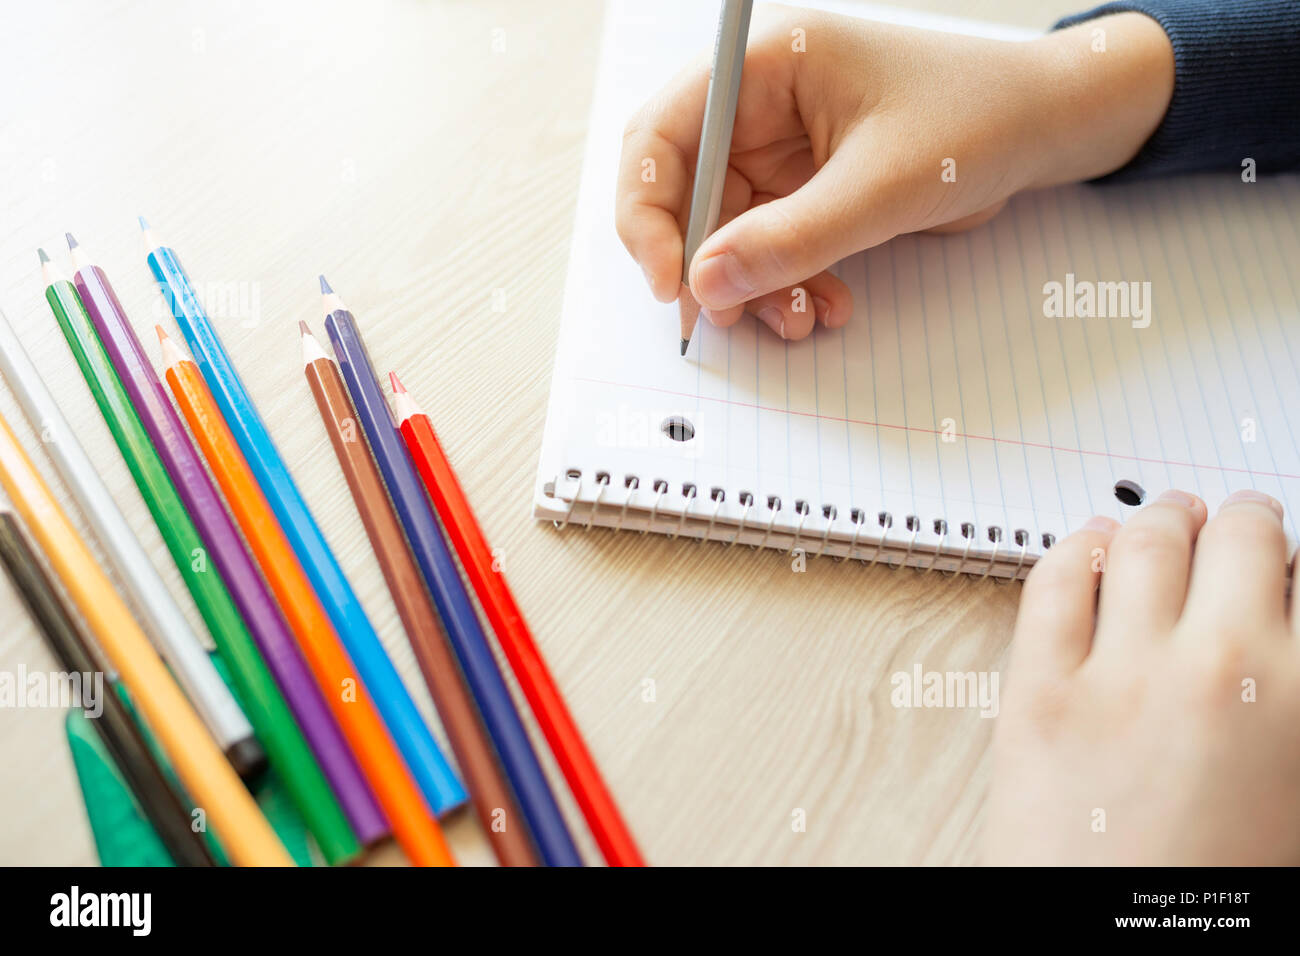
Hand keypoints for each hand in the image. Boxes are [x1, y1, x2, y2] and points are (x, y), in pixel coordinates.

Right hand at [616, 6, 1173, 339]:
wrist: (1047, 129)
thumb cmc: (979, 117)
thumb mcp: (882, 185)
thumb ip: (791, 238)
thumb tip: (705, 286)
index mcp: (763, 66)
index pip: (661, 136)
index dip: (648, 211)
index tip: (674, 282)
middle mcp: (761, 105)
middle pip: (684, 192)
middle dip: (705, 262)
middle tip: (724, 318)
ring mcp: (782, 150)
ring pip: (727, 233)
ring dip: (752, 287)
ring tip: (797, 319)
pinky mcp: (808, 190)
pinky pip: (771, 249)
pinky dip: (786, 285)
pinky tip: (822, 306)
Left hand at [984, 490, 1299, 864]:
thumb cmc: (1220, 896)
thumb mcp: (1298, 789)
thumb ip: (1292, 699)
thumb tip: (1282, 648)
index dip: (1294, 555)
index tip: (1286, 555)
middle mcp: (1216, 669)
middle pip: (1233, 534)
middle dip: (1242, 520)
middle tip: (1238, 523)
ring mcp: (1116, 675)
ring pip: (1142, 542)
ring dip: (1162, 519)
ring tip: (1168, 519)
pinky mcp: (1035, 693)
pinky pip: (1053, 584)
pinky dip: (1076, 549)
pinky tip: (1090, 547)